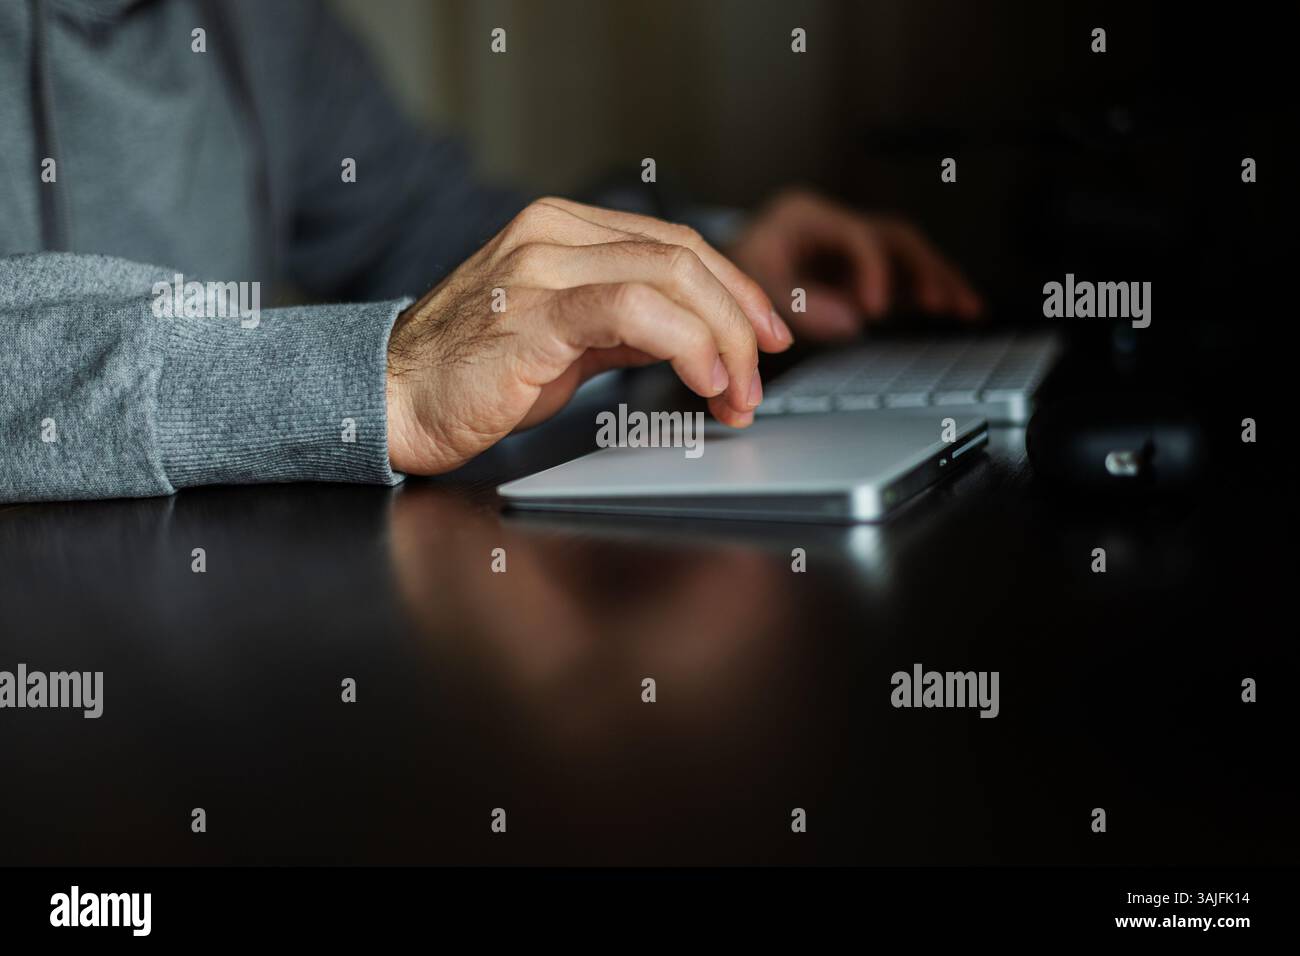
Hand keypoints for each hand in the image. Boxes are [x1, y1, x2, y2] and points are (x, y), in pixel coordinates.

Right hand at [385, 197, 790, 473]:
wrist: (390, 398)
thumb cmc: (468, 374)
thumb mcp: (563, 337)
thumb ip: (624, 324)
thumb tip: (693, 337)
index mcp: (562, 227)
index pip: (676, 242)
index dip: (734, 289)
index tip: (765, 334)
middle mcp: (554, 231)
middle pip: (685, 254)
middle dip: (741, 319)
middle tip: (758, 377)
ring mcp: (542, 265)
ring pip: (672, 275)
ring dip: (724, 341)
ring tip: (735, 393)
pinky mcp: (534, 311)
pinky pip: (635, 310)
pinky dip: (687, 344)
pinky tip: (703, 380)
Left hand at [728, 188, 983, 340]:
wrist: (720, 268)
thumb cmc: (729, 270)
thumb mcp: (753, 282)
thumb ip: (798, 302)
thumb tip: (851, 321)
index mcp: (806, 216)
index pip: (856, 236)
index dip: (871, 271)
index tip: (874, 309)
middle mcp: (836, 224)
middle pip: (894, 238)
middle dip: (924, 270)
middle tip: (945, 301)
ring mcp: (850, 246)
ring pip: (907, 254)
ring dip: (937, 279)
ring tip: (966, 307)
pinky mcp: (857, 269)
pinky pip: (902, 274)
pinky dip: (927, 291)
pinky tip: (954, 308)